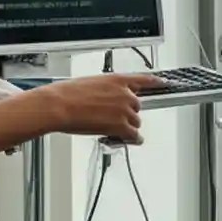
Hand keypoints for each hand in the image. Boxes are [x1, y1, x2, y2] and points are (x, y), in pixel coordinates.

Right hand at [40, 73, 165, 144]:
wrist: (59, 105)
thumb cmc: (67, 94)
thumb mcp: (91, 84)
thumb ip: (106, 90)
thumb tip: (107, 100)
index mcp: (118, 80)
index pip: (143, 79)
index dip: (155, 82)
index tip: (163, 83)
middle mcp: (125, 94)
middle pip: (137, 106)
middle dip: (128, 113)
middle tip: (115, 118)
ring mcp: (125, 110)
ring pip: (135, 121)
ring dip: (128, 126)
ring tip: (116, 130)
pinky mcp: (121, 126)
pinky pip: (134, 135)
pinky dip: (133, 139)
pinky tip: (132, 141)